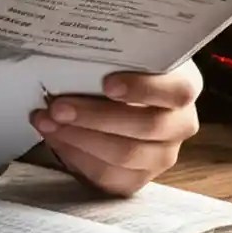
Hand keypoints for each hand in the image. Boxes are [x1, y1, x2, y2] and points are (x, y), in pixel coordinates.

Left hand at [30, 60, 202, 195]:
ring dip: (79, 138)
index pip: (176, 91)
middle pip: (145, 127)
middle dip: (95, 117)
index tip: (107, 84)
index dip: (143, 89)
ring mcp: (163, 155)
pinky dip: (77, 157)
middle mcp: (181, 124)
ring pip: (124, 155)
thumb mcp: (124, 58)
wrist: (123, 100)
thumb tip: (72, 54)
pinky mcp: (140, 178)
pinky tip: (57, 139)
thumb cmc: (121, 72)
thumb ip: (112, 58)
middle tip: (58, 107)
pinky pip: (109, 176)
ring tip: (47, 122)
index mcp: (184, 87)